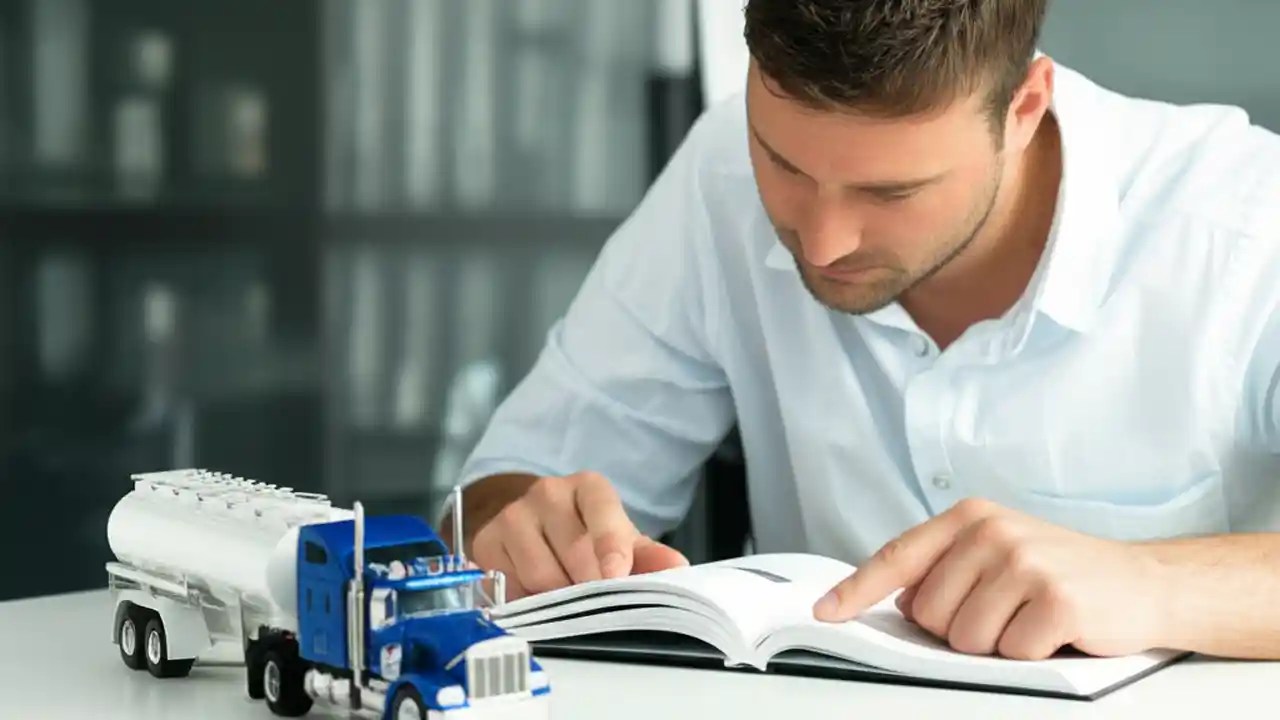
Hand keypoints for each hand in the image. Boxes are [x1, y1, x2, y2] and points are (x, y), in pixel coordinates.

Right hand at [455, 471, 687, 599]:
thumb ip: (648, 555)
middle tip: (599, 606)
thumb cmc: (583, 534)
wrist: (530, 524)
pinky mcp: (486, 543)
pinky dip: (527, 601)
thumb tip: (676, 568)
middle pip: (573, 553)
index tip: (616, 575)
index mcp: (588, 488)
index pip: (602, 512)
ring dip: (558, 598)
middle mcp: (548, 493)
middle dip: (589, 586)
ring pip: (540, 576)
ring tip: (566, 597)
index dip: (611, 545)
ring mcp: (513, 516)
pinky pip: (510, 587)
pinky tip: (535, 595)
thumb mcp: (619, 539)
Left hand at [813, 497, 1171, 659]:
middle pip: (929, 614)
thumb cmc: (1060, 570)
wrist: (1142, 581)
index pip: (897, 557)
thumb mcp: (996, 553)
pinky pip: (1011, 653)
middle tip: (1003, 610)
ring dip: (996, 644)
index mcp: (969, 518)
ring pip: (965, 639)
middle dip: (959, 627)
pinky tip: (1054, 630)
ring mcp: (1025, 563)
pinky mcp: (1057, 600)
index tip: (825, 612)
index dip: (856, 590)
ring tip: (1028, 618)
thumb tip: (900, 602)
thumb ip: (944, 569)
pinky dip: (1030, 654)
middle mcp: (992, 533)